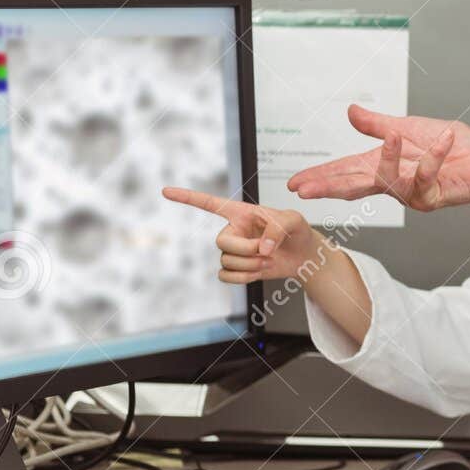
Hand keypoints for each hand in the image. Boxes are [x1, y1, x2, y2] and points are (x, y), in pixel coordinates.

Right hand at [162, 187, 319, 282]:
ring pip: (226, 261)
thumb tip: (261, 248)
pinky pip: (225, 277)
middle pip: (221, 242)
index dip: (187, 198)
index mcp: (241, 213)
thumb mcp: (294, 220)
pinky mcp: (236, 269)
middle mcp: (232, 231)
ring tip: (268, 260)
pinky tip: (258, 272)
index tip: (165, 191)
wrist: (303, 255)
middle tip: (266, 250)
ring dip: (250, 264)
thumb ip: (278, 228)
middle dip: (245, 249)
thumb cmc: (296, 231)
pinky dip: (242, 278)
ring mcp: (233, 251)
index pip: (210, 204)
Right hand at [285, 105, 469, 212]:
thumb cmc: (452, 144)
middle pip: (355, 185)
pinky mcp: (432, 197)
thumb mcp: (407, 127)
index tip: (295, 183)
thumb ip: (377, 125)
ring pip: (388, 181)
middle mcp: (392, 182)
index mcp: (381, 165)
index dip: (320, 176)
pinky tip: (444, 139)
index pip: (344, 171)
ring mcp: (410, 193)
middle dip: (329, 186)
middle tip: (304, 189)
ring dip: (390, 159)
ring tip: (396, 137)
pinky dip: (435, 156)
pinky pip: (427, 176)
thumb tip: (350, 112)